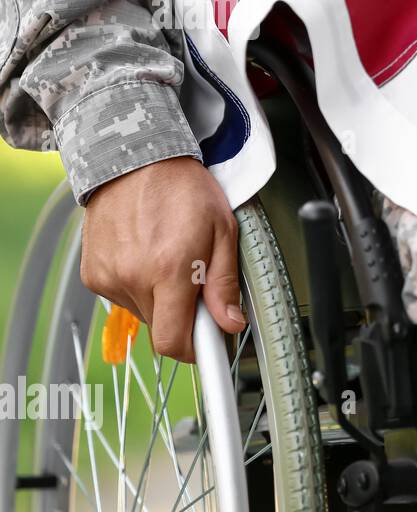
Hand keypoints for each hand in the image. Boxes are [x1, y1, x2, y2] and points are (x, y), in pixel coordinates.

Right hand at [82, 157, 244, 362]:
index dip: (194, 351)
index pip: (173, 342)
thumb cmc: (184, 192)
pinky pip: (123, 298)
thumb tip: (230, 324)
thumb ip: (224, 284)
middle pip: (161, 329)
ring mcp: (107, 277)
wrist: (135, 160)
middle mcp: (132, 278)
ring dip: (160, 300)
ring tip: (168, 259)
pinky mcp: (91, 275)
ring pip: (144, 314)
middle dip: (183, 317)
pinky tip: (146, 256)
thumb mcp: (222, 232)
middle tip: (195, 283)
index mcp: (168, 271)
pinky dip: (139, 287)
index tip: (208, 344)